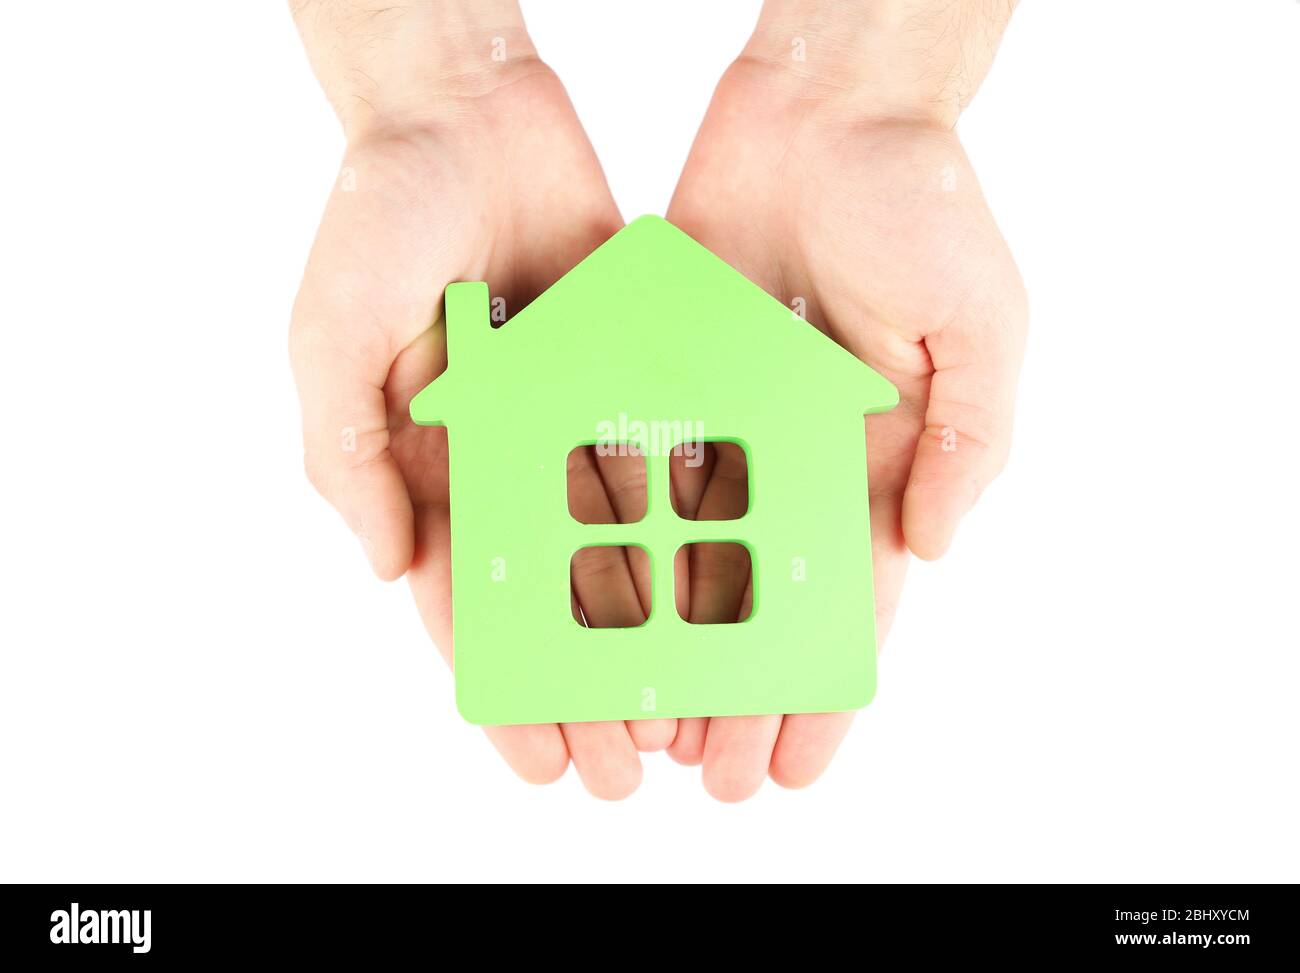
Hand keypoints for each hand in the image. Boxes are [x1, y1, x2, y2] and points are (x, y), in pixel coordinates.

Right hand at [288, 1, 674, 797]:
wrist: (467, 110)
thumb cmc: (381, 214)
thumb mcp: (332, 337)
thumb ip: (351, 455)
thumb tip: (388, 570)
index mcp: (433, 465)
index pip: (472, 600)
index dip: (502, 686)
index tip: (539, 758)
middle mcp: (509, 456)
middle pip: (555, 591)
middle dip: (587, 683)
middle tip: (626, 767)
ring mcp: (572, 417)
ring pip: (622, 545)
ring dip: (651, 629)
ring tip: (686, 709)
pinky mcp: (631, 372)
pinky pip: (668, 460)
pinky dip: (693, 529)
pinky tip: (726, 597)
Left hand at [663, 2, 1027, 799]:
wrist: (827, 102)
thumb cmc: (921, 202)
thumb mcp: (982, 325)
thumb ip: (968, 441)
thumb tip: (933, 549)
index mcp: (878, 459)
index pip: (848, 601)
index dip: (826, 687)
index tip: (798, 761)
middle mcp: (797, 452)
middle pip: (762, 596)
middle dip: (741, 690)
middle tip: (713, 774)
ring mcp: (728, 416)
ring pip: (690, 553)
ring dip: (671, 641)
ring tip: (647, 722)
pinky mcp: (669, 373)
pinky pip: (636, 469)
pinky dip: (617, 540)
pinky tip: (595, 610)